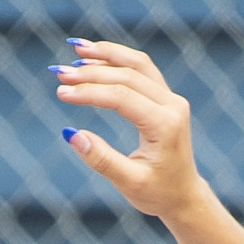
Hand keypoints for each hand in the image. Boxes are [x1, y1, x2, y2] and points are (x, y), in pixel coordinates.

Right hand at [53, 38, 217, 223]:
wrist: (183, 195)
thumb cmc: (156, 193)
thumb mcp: (127, 182)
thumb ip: (101, 159)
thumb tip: (71, 135)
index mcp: (164, 125)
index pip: (122, 98)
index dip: (89, 92)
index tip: (61, 93)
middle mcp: (172, 105)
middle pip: (129, 76)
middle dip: (93, 72)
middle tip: (59, 73)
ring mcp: (171, 99)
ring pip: (138, 65)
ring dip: (107, 55)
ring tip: (76, 48)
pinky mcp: (164, 98)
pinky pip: (142, 70)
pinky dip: (118, 60)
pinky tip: (95, 56)